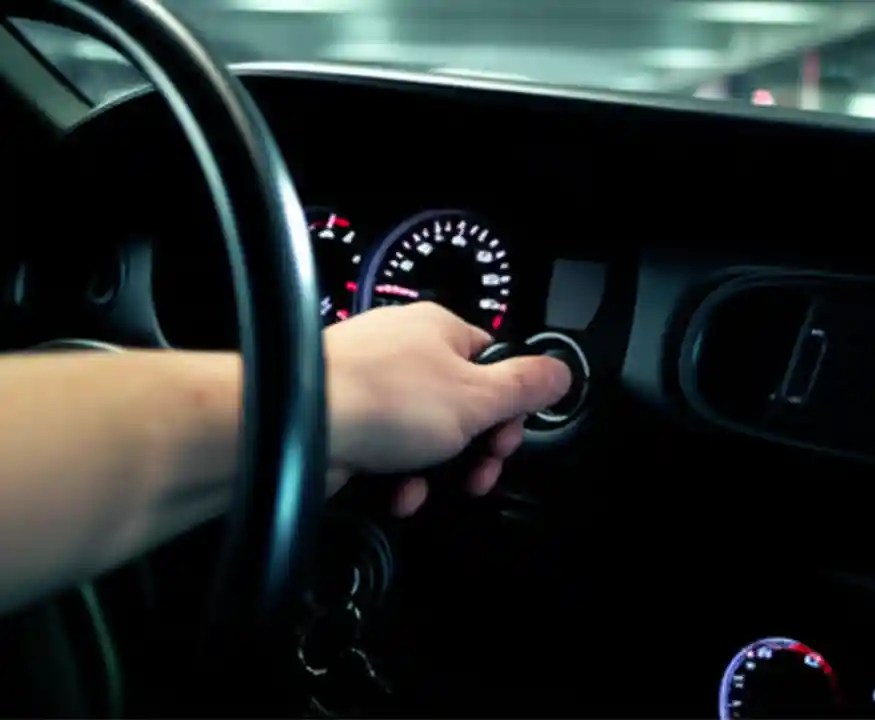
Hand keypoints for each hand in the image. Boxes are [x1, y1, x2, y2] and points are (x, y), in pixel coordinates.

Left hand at [324, 302, 570, 514]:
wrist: (299, 424)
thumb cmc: (384, 401)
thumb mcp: (478, 398)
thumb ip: (526, 386)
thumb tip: (560, 373)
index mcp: (440, 330)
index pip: (495, 363)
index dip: (509, 409)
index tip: (506, 440)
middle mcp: (404, 350)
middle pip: (463, 403)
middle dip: (475, 447)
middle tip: (477, 470)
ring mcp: (371, 384)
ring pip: (426, 433)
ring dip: (437, 469)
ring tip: (432, 486)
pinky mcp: (346, 419)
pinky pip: (389, 450)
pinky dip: (399, 476)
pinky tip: (398, 492)